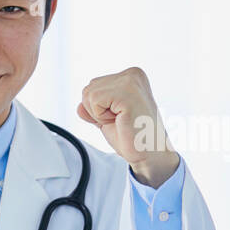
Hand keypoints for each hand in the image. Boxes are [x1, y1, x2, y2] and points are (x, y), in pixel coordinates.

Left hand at [76, 66, 179, 186]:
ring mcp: (131, 81)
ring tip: (121, 121)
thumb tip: (79, 106)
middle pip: (89, 88)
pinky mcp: (127, 92)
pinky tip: (121, 121)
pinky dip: (101, 117)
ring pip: (88, 94)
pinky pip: (94, 100)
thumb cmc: (132, 138)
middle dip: (97, 110)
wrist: (150, 155)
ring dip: (100, 115)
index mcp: (131, 76)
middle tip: (121, 121)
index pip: (94, 86)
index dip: (99, 109)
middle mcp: (132, 74)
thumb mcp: (107, 119)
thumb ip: (93, 109)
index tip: (121, 118)